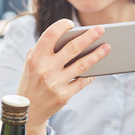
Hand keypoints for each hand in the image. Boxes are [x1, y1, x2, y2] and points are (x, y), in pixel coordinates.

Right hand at [16, 19, 110, 134]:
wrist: (27, 110)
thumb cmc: (32, 80)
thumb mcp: (30, 63)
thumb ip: (43, 49)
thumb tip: (68, 38)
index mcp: (35, 57)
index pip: (51, 34)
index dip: (62, 26)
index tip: (71, 23)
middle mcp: (45, 69)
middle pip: (72, 48)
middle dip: (89, 36)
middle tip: (101, 29)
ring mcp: (56, 83)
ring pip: (82, 65)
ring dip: (97, 55)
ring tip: (107, 47)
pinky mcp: (64, 95)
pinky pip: (82, 82)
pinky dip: (91, 75)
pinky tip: (97, 69)